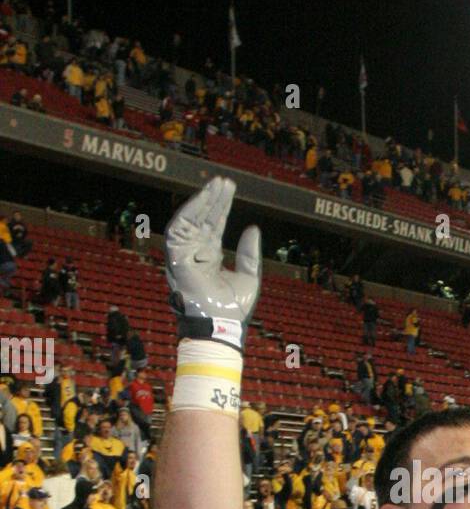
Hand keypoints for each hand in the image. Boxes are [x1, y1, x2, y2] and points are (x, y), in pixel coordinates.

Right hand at [164, 176, 261, 350]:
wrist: (224, 327)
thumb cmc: (234, 309)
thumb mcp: (249, 276)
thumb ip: (250, 253)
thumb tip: (253, 227)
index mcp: (209, 258)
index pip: (213, 226)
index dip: (221, 207)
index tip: (229, 188)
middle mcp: (195, 255)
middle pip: (203, 220)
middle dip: (213, 200)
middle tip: (225, 180)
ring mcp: (184, 257)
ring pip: (189, 221)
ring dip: (202, 201)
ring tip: (217, 184)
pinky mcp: (176, 260)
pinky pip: (178, 230)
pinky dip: (189, 212)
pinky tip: (203, 198)